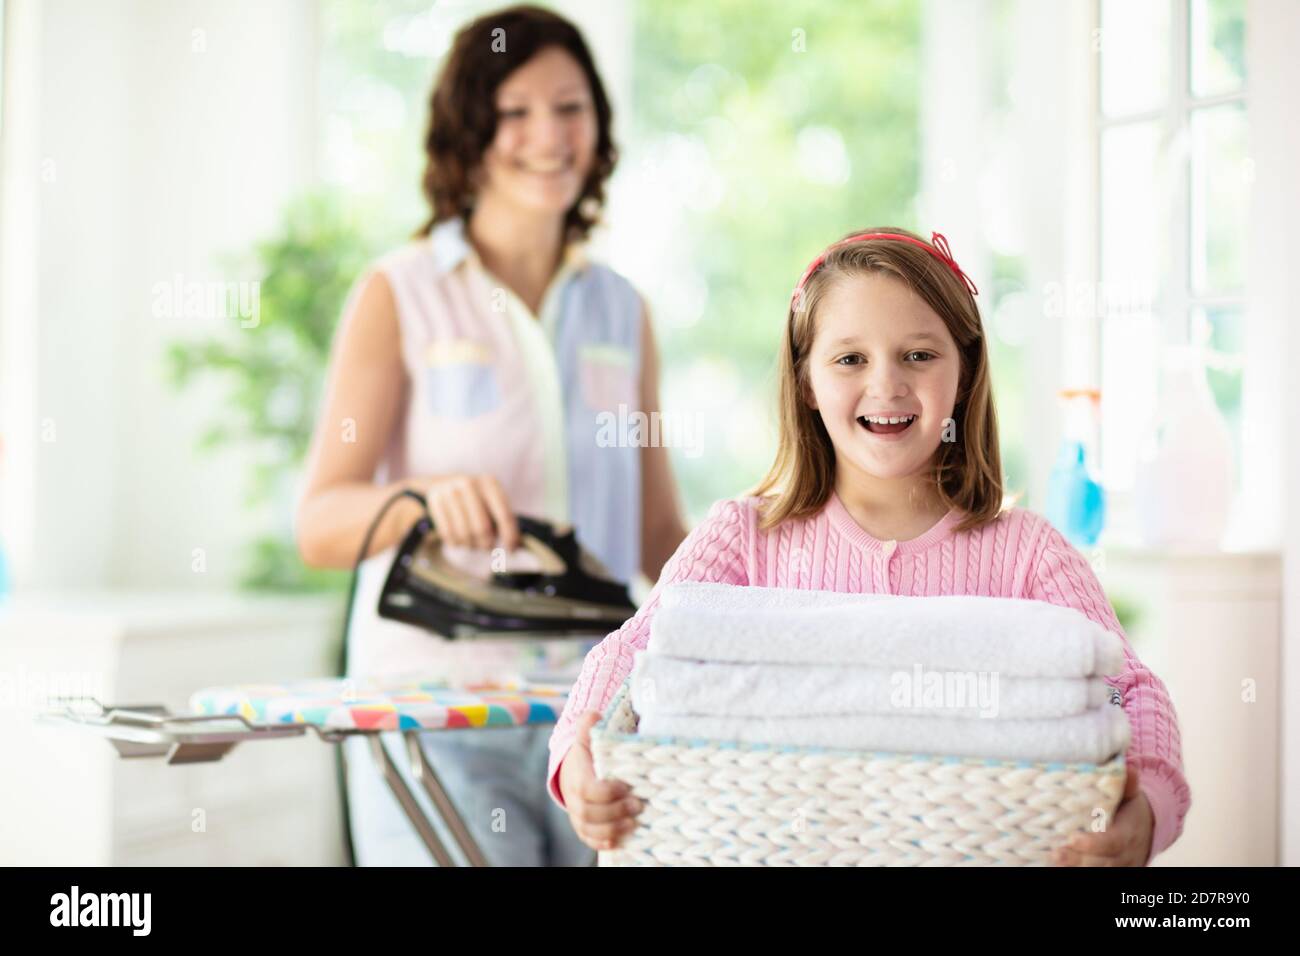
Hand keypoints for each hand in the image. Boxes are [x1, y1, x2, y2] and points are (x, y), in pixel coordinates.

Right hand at [425, 474, 518, 550]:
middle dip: (486, 544)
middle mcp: (469, 483)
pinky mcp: (435, 500)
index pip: (504, 515)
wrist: (444, 482)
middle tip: (487, 547)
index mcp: (489, 483)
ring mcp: (449, 490)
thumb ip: (504, 521)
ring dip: (470, 545)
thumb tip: (515, 546)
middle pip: (482, 528)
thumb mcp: (492, 502)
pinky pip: (447, 533)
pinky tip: (459, 541)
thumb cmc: (476, 500)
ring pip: (464, 533)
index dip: (509, 536)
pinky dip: (455, 543)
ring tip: (472, 543)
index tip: (511, 551)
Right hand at [559, 711, 643, 850]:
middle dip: (615, 811)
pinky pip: (590, 840)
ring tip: (634, 823)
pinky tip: (619, 841)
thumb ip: (588, 725)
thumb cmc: (586, 754)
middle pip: (590, 813)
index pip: (589, 789)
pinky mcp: (584, 828)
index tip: (626, 786)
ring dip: (613, 829)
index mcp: (577, 777)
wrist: (572, 772)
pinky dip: (603, 843)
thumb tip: (593, 714)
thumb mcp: (586, 737)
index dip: (607, 791)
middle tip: (639, 805)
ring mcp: (578, 816)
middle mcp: (575, 800)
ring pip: (590, 829)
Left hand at [1053, 764, 1153, 865]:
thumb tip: (1128, 768)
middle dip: (1078, 859)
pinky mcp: (1107, 870)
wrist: (1146, 832)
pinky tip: (1053, 864)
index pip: (1113, 842)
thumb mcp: (1131, 795)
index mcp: (1129, 834)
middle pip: (1101, 862)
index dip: (1094, 843)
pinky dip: (1074, 869)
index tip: (1073, 838)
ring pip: (1095, 870)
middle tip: (1055, 853)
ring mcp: (1117, 866)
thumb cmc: (1129, 809)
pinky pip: (1092, 872)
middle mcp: (1124, 855)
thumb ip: (1128, 784)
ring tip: (1052, 859)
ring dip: (1074, 867)